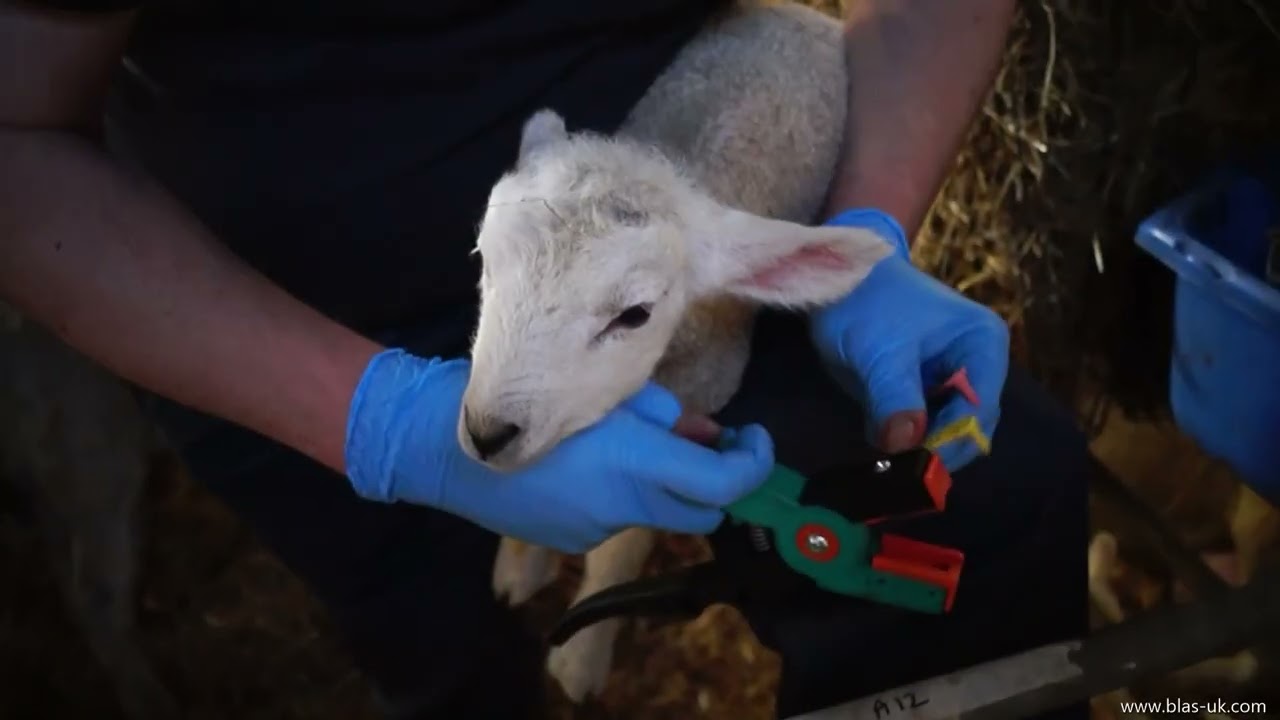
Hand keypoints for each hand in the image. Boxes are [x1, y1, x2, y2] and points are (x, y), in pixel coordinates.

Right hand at [342, 349, 774, 551]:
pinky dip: (622, 495)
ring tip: (630, 446)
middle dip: (717, 485)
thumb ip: (662, 415)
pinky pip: (617, 518)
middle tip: (707, 447)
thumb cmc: (522, 394)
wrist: (442, 445)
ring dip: (663, 487)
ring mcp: (596, 529)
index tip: (755, 439)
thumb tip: (705, 435)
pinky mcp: (572, 540)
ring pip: (658, 514)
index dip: (754, 465)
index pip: (722, 484)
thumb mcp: (601, 389)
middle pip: (703, 515)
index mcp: (633, 461)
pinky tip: (586, 467)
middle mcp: (623, 504)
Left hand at [808, 208, 1008, 470]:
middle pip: (970, 426)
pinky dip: (907, 437)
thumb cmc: (862, 301)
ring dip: (921, 448)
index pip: (980, 411)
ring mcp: (954, 376)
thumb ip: (893, 396)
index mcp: (983, 345)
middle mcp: (979, 363)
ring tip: (888, 463)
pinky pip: (926, 422)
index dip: (951, 444)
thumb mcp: (877, 350)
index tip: (917, 470)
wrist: (836, 275)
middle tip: (899, 475)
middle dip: (937, 451)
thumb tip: (903, 445)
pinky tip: (884, 445)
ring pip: (947, 430)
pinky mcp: (928, 386)